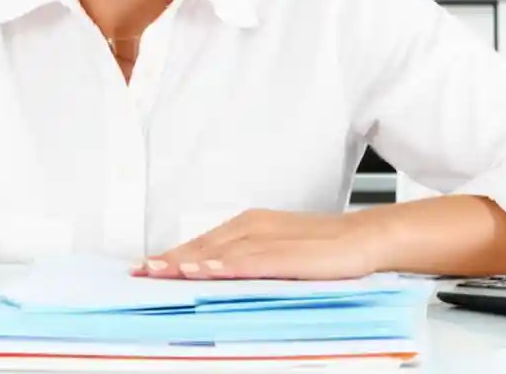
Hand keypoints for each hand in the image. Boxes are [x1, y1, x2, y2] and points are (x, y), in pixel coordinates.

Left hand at [132, 208, 388, 280]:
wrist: (366, 238)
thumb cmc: (322, 248)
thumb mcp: (276, 253)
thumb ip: (245, 263)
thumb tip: (213, 278)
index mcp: (248, 226)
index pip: (202, 243)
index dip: (171, 256)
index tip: (143, 269)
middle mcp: (253, 228)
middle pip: (203, 245)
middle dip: (170, 259)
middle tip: (139, 272)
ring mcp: (270, 239)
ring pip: (221, 251)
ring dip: (189, 261)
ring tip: (161, 271)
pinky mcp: (288, 253)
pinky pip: (251, 261)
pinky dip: (226, 266)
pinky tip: (208, 272)